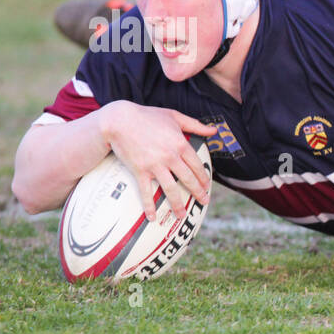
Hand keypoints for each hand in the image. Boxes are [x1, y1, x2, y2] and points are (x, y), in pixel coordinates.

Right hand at [101, 101, 216, 221]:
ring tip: (182, 215)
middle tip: (204, 202)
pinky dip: (149, 206)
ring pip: (171, 189)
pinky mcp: (140, 171)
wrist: (119, 120)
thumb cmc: (147, 116)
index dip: (203, 178)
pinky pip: (146, 192)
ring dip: (177, 204)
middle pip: (188, 179)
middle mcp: (170, 157)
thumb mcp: (174, 116)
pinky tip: (152, 217)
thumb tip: (214, 131)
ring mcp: (155, 166)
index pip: (197, 166)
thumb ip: (195, 125)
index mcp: (181, 144)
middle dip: (198, 193)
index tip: (207, 186)